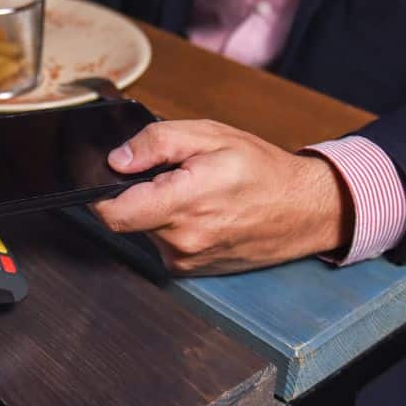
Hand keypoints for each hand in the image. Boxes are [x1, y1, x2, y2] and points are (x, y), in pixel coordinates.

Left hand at [92, 121, 353, 274]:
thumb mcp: (209, 136)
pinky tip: (202, 211)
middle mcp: (182, 241)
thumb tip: (118, 159)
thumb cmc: (262, 170)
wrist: (304, 210)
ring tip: (194, 191)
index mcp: (184, 204)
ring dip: (157, 210)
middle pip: (128, 218)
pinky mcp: (192, 270)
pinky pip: (164, 244)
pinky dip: (173, 226)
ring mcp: (187, 260)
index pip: (113, 213)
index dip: (101, 193)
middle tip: (172, 174)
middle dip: (139, 193)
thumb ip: (157, 142)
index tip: (110, 177)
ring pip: (146, 231)